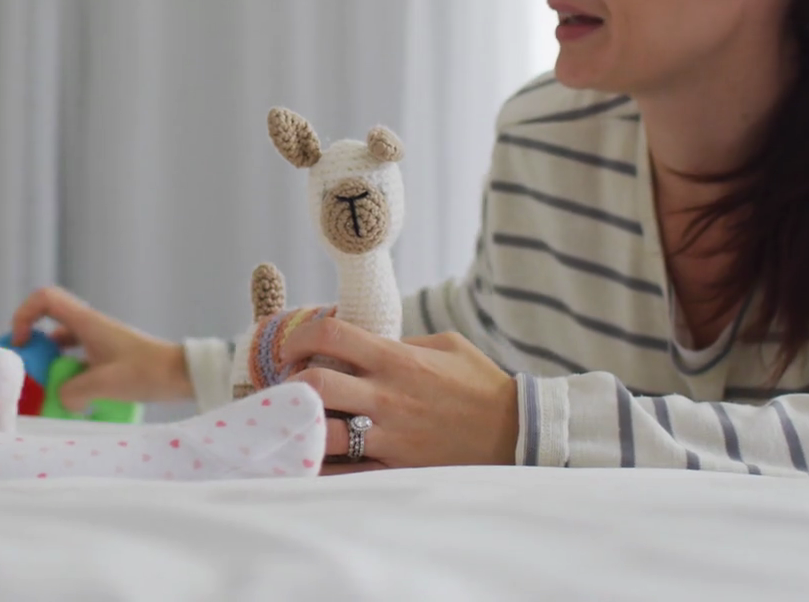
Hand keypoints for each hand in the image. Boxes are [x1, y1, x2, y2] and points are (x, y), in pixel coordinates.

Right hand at [8, 286, 193, 409]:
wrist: (181, 375)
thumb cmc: (146, 372)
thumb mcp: (105, 385)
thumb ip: (73, 393)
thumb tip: (60, 400)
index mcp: (86, 322)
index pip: (45, 299)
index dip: (24, 315)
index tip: (20, 343)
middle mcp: (89, 328)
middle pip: (48, 327)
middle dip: (33, 350)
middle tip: (28, 377)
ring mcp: (99, 343)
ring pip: (63, 349)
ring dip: (51, 367)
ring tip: (46, 395)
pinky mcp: (108, 359)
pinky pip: (78, 363)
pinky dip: (69, 378)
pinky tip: (71, 401)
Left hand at [280, 317, 518, 472]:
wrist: (518, 433)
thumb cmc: (482, 386)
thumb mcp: (446, 345)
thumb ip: (402, 342)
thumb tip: (364, 343)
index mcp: (397, 359)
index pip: (331, 335)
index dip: (300, 338)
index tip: (293, 349)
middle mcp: (387, 396)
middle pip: (316, 385)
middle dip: (291, 385)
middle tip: (290, 390)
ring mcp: (390, 436)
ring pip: (323, 434)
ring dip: (303, 428)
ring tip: (299, 426)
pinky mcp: (396, 469)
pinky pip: (346, 474)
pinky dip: (322, 469)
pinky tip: (312, 462)